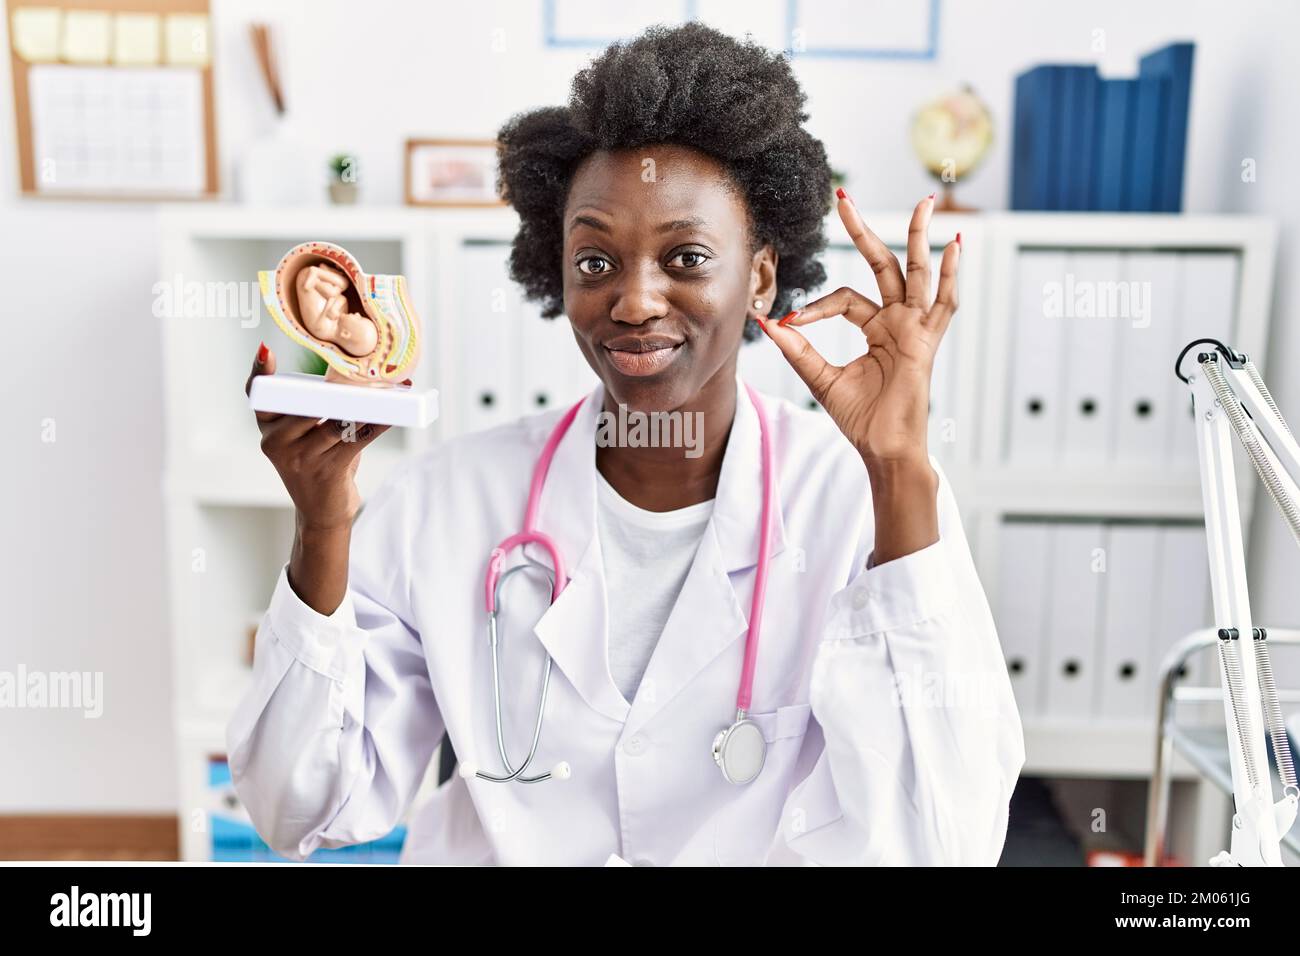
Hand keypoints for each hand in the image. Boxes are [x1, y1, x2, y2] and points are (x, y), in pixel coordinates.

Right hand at [244, 343, 389, 531]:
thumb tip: (357, 373)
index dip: (259, 372)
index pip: (257, 395)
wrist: (321, 511)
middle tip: (357, 371)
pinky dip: (375, 426)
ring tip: (381, 391)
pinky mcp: (325, 472)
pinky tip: (390, 416)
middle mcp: (277, 441)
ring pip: (333, 422)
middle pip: (304, 405)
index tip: (265, 350)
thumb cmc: (318, 461)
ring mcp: (300, 458)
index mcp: (268, 427)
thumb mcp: (305, 434)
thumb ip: (316, 406)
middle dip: (333, 389)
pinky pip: (354, 441)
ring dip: (360, 407)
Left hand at [760, 191, 958, 472]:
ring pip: (916, 272)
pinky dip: (950, 276)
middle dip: (863, 231)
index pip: (844, 298)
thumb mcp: (820, 379)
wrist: (883, 449)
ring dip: (918, 236)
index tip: (789, 321)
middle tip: (844, 198)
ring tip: (923, 202)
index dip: (815, 306)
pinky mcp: (926, 342)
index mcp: (876, 328)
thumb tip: (767, 322)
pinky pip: (944, 304)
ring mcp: (915, 328)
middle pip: (882, 264)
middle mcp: (898, 321)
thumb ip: (797, 349)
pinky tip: (955, 247)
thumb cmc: (861, 419)